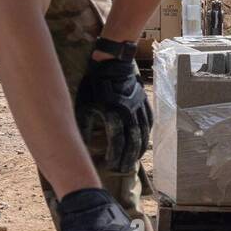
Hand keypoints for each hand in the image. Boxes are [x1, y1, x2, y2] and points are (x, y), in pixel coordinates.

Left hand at [75, 55, 152, 173]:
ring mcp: (138, 107)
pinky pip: (149, 120)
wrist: (112, 62)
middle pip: (132, 140)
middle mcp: (129, 112)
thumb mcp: (84, 104)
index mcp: (113, 113)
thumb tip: (81, 143)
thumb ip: (85, 125)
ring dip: (139, 148)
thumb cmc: (94, 84)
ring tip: (135, 160)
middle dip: (129, 157)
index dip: (115, 155)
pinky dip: (147, 133)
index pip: (117, 141)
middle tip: (124, 169)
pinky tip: (144, 141)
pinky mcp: (143, 101)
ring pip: (143, 132)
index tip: (111, 166)